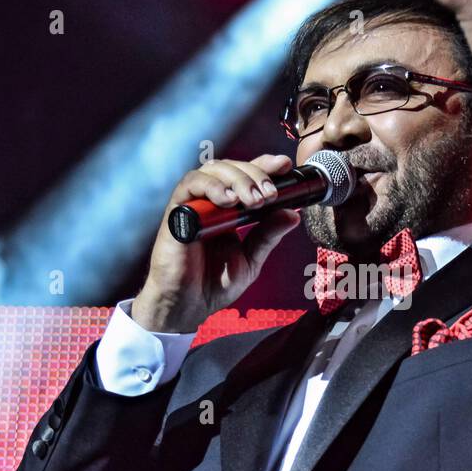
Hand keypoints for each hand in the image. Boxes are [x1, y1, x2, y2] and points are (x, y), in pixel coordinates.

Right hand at [133, 155, 300, 332]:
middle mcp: (211, 202)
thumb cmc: (214, 283)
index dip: (264, 165)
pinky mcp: (177, 212)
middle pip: (232, 167)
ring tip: (253, 199)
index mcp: (230, 209)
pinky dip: (211, 186)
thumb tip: (293, 214)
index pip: (246, 175)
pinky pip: (190, 185)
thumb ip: (268, 235)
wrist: (189, 305)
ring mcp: (194, 205)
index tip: (284, 165)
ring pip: (212, 170)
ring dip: (237, 178)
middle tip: (269, 194)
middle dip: (255, 174)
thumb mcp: (251, 259)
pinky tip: (228, 200)